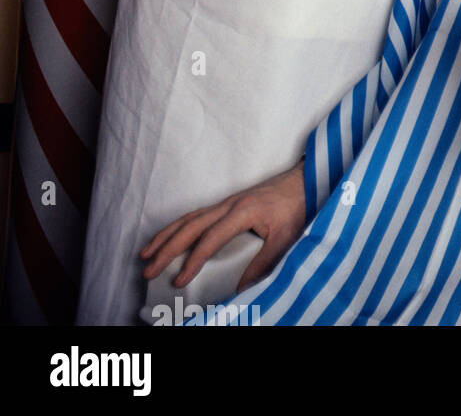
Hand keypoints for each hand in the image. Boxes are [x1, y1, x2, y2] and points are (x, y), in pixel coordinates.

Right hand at [140, 164, 306, 292]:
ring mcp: (227, 202)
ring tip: (146, 254)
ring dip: (166, 235)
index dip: (194, 260)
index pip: (211, 238)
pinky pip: (197, 214)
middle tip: (148, 269)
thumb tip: (242, 288)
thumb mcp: (286, 236)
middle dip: (167, 248)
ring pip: (189, 218)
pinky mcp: (229, 203)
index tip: (180, 281)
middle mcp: (230, 204)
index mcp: (243, 211)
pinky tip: (170, 238)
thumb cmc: (298, 206)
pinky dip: (178, 226)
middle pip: (191, 225)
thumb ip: (265, 261)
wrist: (306, 180)